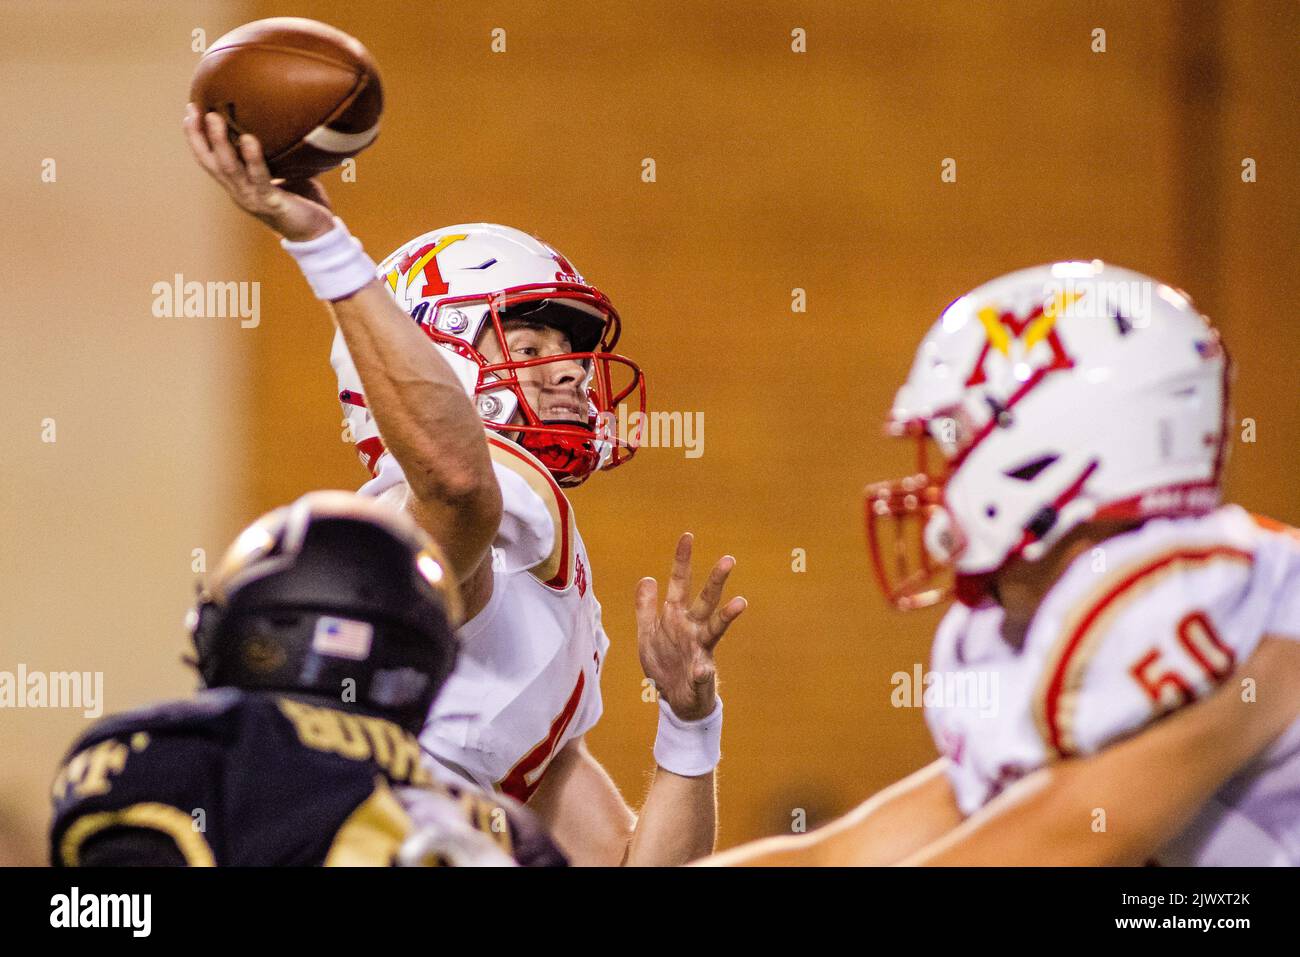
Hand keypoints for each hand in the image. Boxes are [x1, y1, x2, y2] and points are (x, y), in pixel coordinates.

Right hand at [182, 103, 334, 241]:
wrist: (318, 234)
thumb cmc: (302, 200)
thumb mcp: (282, 172)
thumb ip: (274, 151)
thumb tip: (278, 118)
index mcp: (238, 185)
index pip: (209, 159)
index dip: (196, 136)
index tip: (190, 109)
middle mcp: (239, 192)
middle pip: (211, 162)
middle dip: (199, 135)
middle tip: (195, 110)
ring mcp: (253, 199)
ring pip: (229, 169)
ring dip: (220, 142)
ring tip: (214, 118)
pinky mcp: (272, 204)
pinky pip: (260, 179)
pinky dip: (253, 159)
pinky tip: (249, 140)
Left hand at [636, 533, 746, 720]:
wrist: (675, 699)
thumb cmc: (664, 663)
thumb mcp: (647, 633)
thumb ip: (646, 607)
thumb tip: (647, 577)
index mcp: (677, 617)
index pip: (680, 584)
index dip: (682, 561)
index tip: (688, 537)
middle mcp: (694, 629)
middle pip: (706, 600)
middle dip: (716, 580)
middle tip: (729, 559)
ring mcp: (701, 650)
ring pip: (716, 629)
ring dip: (728, 616)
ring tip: (740, 603)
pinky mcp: (702, 676)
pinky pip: (703, 673)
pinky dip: (703, 672)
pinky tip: (702, 669)